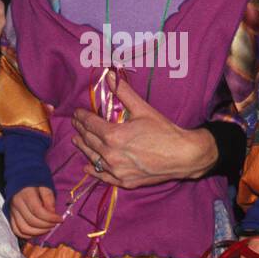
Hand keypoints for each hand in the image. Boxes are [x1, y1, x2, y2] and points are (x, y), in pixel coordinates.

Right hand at [10, 186, 60, 238]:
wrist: (21, 178)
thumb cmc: (35, 182)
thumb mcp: (45, 186)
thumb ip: (49, 199)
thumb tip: (52, 214)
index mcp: (26, 194)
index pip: (38, 211)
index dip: (50, 218)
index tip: (60, 219)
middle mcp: (16, 204)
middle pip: (31, 221)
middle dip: (46, 226)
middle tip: (55, 224)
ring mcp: (12, 211)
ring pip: (24, 229)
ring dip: (38, 232)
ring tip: (48, 228)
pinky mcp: (10, 216)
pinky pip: (17, 230)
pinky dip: (27, 235)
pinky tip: (37, 232)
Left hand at [71, 72, 216, 187]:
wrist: (183, 156)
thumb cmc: (164, 131)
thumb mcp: (143, 109)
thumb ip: (124, 92)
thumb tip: (110, 76)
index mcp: (113, 135)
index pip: (90, 124)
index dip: (81, 117)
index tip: (76, 113)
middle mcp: (111, 154)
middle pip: (89, 140)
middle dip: (80, 130)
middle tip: (75, 123)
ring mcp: (117, 170)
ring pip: (93, 158)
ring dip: (83, 148)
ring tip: (76, 140)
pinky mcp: (124, 181)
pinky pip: (103, 176)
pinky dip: (94, 170)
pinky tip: (87, 166)